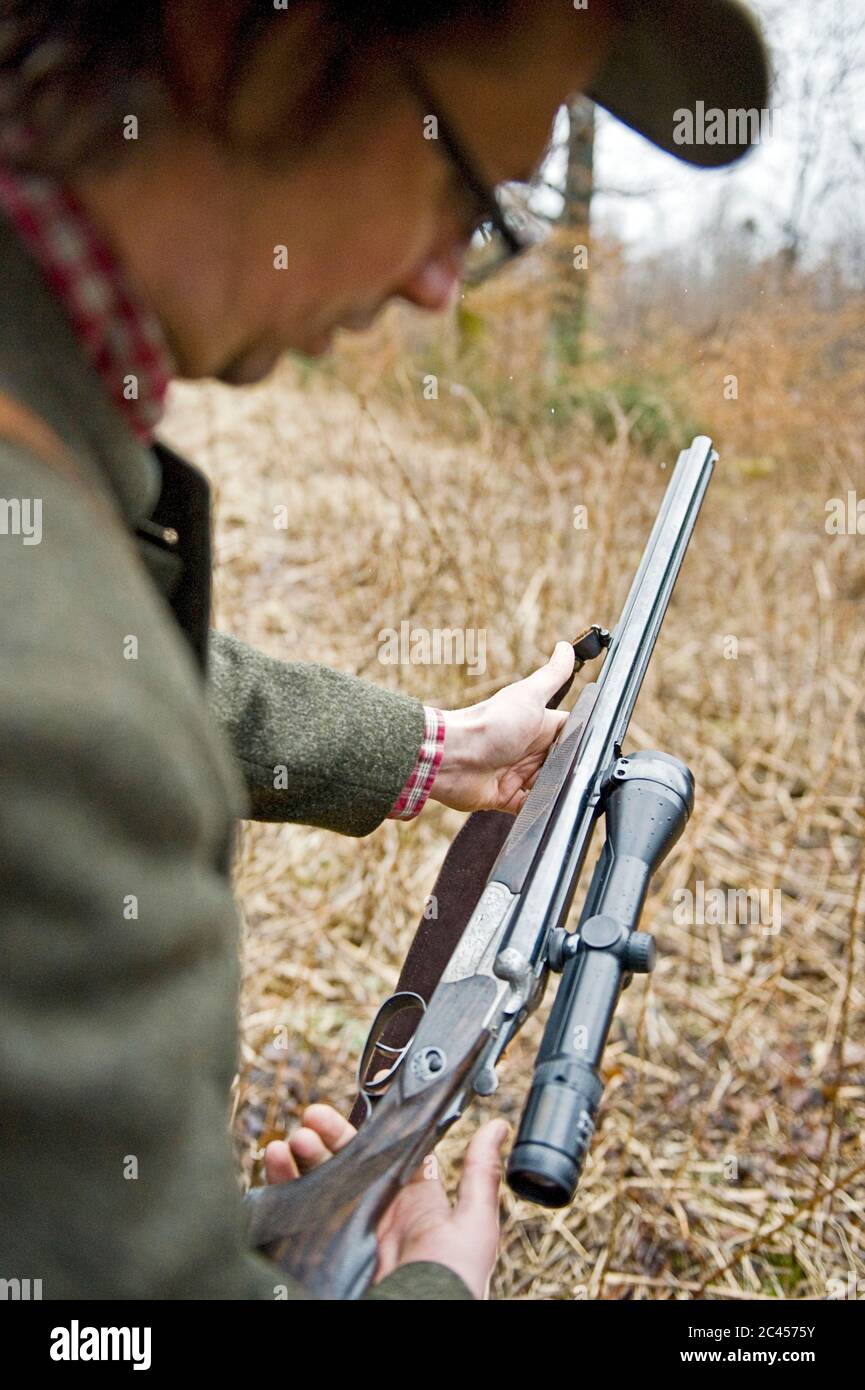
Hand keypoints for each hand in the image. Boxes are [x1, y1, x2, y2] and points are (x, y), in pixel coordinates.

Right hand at [264, 1106, 506, 1298]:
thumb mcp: (472, 1223)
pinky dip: (282, 1191)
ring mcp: (352, 1231)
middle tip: (310, 1120)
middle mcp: (378, 1212)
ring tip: (291, 1144)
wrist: (417, 1315)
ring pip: (319, 1185)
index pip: (383, 1154)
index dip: (361, 1130)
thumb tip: (497, 1127)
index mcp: (412, 1202)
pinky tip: (275, 1168)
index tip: (343, 1109)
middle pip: (345, 1164)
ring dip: (301, 1160)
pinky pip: (297, 1218)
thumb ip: (480, 1174)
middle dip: (325, 1140)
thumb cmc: (452, 1280)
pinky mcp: (329, 1251)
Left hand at [430, 641, 574, 813]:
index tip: (599, 748)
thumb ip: (552, 675)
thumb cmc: (490, 724)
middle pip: (563, 764)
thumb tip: (567, 646)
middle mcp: (529, 750)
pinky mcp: (506, 797)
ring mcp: (516, 773)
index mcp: (538, 726)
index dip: (584, 740)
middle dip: (570, 770)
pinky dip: (537, 809)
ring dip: (555, 789)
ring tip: (558, 789)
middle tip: (575, 774)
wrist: (453, 757)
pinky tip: (544, 807)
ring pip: (549, 786)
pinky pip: (528, 807)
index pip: (571, 733)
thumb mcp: (529, 696)